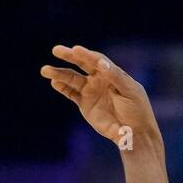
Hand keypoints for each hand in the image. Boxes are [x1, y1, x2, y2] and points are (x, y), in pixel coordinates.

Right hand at [41, 44, 160, 149]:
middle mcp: (99, 79)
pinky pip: (71, 94)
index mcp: (112, 72)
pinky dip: (63, 88)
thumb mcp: (130, 91)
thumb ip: (115, 77)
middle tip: (56, 50)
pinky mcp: (85, 104)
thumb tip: (101, 65)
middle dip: (69, 56)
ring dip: (59, 74)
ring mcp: (91, 91)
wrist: (134, 132)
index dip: (87, 55)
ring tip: (45, 70)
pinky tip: (54, 83)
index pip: (97, 60)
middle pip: (82, 64)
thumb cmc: (137, 109)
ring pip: (72, 79)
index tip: (76, 50)